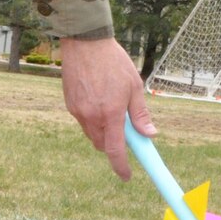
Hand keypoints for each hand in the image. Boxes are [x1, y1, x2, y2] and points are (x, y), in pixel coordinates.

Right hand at [59, 37, 156, 179]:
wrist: (85, 43)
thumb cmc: (114, 62)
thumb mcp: (134, 86)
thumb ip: (140, 114)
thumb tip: (150, 135)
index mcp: (111, 113)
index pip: (115, 150)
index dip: (122, 167)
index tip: (127, 176)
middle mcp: (92, 116)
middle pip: (102, 145)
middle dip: (113, 145)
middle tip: (125, 130)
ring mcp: (78, 112)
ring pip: (92, 134)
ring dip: (103, 131)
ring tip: (112, 106)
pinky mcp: (70, 105)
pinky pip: (83, 121)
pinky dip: (93, 119)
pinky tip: (99, 98)